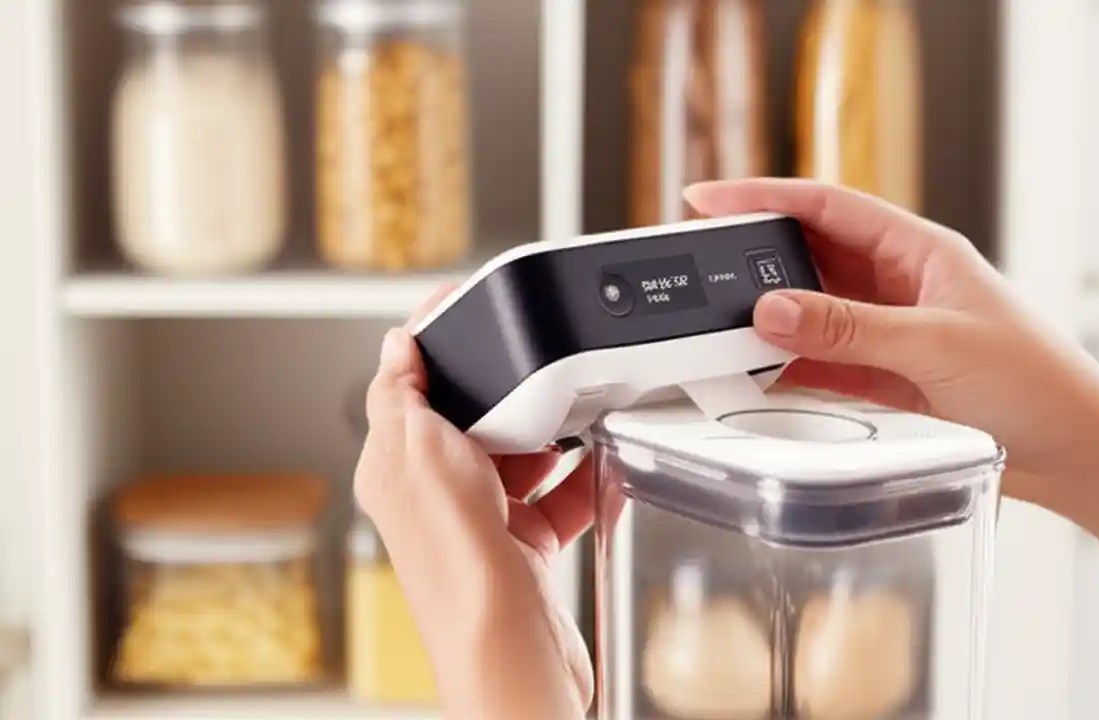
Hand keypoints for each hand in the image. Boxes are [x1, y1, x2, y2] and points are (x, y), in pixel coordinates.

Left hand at [354, 288, 592, 719]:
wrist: (508, 641)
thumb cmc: (457, 556)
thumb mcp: (415, 448)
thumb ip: (400, 394)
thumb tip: (393, 345)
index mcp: (395, 467)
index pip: (409, 388)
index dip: (436, 344)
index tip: (464, 302)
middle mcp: (434, 496)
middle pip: (473, 420)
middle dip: (509, 392)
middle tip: (541, 364)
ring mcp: (482, 523)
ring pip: (521, 459)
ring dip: (552, 436)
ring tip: (581, 409)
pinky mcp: (524, 550)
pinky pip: (558, 501)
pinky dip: (583, 482)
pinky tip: (603, 466)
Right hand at [685, 178, 1098, 505]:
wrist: (1079, 455)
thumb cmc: (1036, 384)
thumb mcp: (934, 346)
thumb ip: (848, 329)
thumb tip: (770, 310)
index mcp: (920, 251)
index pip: (829, 207)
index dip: (766, 197)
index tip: (709, 200)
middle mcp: (900, 285)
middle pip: (811, 258)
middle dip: (756, 261)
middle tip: (701, 273)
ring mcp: (891, 334)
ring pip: (811, 314)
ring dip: (769, 321)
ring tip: (716, 329)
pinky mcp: (887, 381)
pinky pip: (821, 364)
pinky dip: (788, 368)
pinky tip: (757, 375)